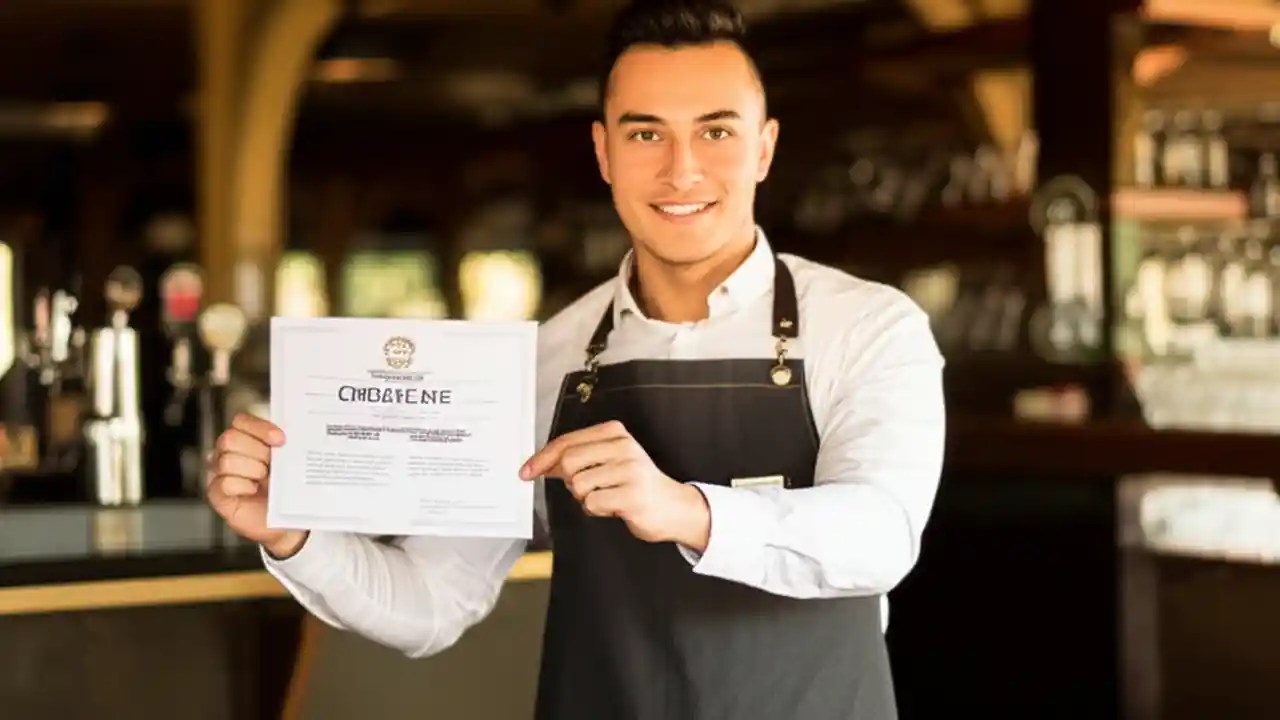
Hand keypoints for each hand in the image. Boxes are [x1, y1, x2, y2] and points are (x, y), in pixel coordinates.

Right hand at [206, 413, 307, 558]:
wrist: (285, 520)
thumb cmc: (285, 488)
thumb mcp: (286, 461)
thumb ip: (282, 444)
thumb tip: (287, 432)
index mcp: (245, 439)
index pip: (241, 421)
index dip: (260, 428)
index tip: (281, 440)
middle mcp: (228, 453)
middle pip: (230, 438)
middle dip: (257, 451)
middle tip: (271, 465)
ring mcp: (220, 473)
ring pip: (227, 461)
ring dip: (252, 470)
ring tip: (264, 480)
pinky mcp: (217, 494)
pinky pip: (225, 483)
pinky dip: (244, 487)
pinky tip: (253, 491)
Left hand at [520, 420, 709, 548]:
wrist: (672, 506)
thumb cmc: (637, 484)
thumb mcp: (609, 461)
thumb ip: (578, 458)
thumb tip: (541, 464)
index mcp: (615, 433)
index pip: (567, 441)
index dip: (542, 458)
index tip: (527, 471)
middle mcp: (623, 447)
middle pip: (568, 462)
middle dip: (569, 481)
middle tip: (587, 488)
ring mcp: (628, 470)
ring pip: (578, 485)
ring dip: (585, 498)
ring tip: (606, 496)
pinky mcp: (631, 494)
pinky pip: (592, 504)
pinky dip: (596, 510)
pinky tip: (613, 506)